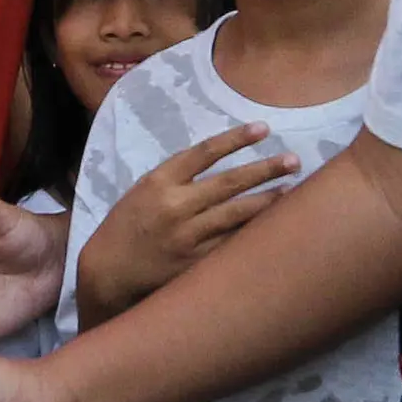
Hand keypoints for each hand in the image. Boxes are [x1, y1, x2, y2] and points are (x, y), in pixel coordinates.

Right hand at [78, 123, 296, 323]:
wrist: (108, 272)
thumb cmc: (127, 226)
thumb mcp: (144, 192)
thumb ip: (177, 179)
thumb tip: (222, 163)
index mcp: (159, 182)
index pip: (204, 152)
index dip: (235, 139)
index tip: (263, 128)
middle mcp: (175, 206)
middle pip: (229, 182)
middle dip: (264, 170)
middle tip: (293, 160)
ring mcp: (187, 236)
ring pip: (236, 214)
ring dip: (267, 200)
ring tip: (292, 190)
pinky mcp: (195, 263)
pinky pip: (232, 243)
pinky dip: (253, 231)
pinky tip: (273, 226)